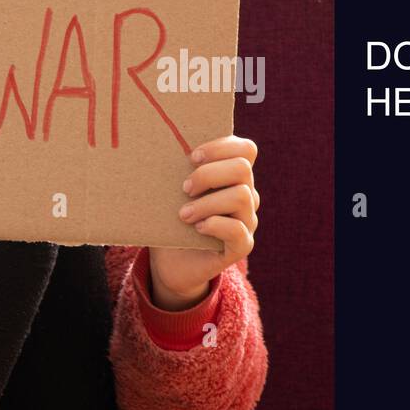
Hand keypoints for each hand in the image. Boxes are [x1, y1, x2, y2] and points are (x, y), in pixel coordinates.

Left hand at [149, 135, 258, 309]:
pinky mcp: (242, 245)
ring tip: (184, 214)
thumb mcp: (174, 192)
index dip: (221, 147)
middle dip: (209, 174)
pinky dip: (214, 225)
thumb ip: (179, 171)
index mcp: (232, 176)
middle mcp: (246, 194)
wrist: (171, 262)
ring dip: (207, 202)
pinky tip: (197, 228)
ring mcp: (247, 220)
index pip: (245, 149)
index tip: (192, 157)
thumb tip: (161, 147)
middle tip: (185, 188)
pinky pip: (237, 229)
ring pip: (241, 196)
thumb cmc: (171, 220)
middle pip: (242, 168)